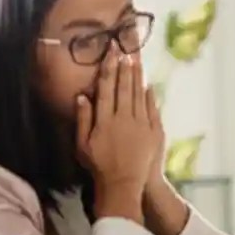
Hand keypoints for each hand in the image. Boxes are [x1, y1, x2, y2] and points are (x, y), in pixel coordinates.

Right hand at [76, 53, 161, 217]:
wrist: (123, 184)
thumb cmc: (98, 165)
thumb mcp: (82, 144)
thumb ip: (83, 119)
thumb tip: (82, 96)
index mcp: (105, 120)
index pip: (107, 89)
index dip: (109, 69)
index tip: (111, 54)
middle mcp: (123, 118)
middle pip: (124, 88)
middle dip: (125, 67)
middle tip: (126, 49)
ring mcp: (140, 124)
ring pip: (139, 95)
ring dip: (137, 77)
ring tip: (137, 60)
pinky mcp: (153, 132)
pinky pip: (152, 109)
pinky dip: (150, 96)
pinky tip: (148, 85)